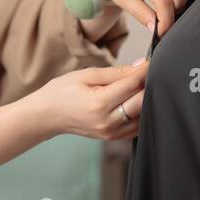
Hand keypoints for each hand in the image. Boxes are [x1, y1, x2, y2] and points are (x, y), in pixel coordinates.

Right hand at [30, 59, 148, 139]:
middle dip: (148, 84)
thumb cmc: (63, 91)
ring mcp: (111, 133)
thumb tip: (141, 67)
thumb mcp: (87, 75)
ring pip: (142, 115)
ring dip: (145, 99)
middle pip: (142, 101)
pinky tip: (134, 101)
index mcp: (99, 103)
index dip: (145, 70)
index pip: (133, 84)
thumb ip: (116, 72)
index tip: (151, 61)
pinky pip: (137, 126)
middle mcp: (108, 121)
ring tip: (139, 86)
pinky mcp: (113, 138)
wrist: (47, 115)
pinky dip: (140, 113)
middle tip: (148, 72)